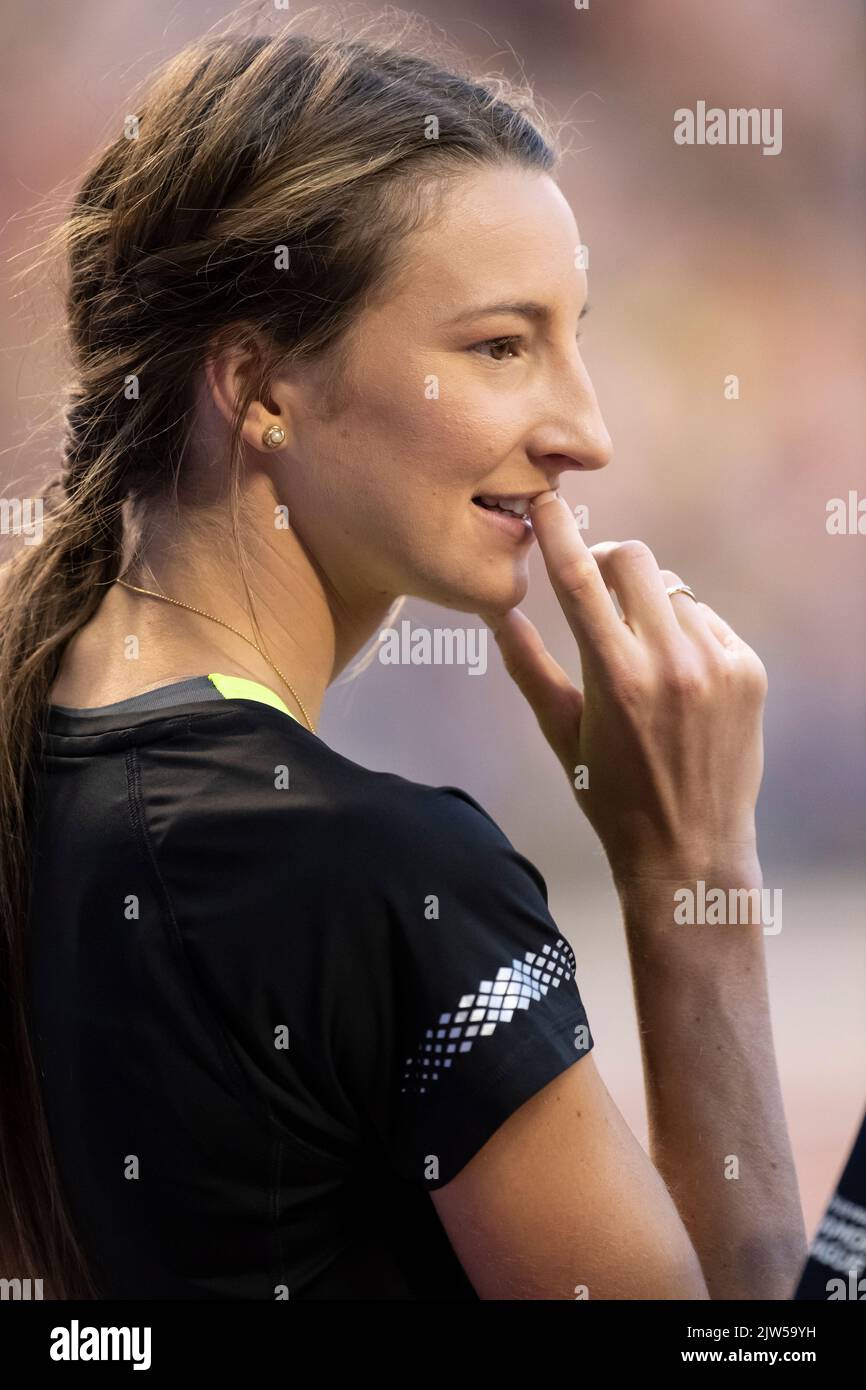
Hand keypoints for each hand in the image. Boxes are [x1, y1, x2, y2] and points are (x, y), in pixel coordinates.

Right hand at [485, 492, 767, 883]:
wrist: (689, 849)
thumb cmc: (609, 796)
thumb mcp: (559, 732)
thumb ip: (526, 665)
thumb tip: (496, 609)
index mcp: (614, 677)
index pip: (578, 579)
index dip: (557, 531)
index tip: (544, 502)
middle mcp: (670, 662)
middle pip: (634, 559)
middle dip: (607, 563)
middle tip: (594, 590)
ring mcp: (717, 664)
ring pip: (672, 590)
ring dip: (647, 606)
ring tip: (640, 659)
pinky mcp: (749, 670)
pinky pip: (708, 620)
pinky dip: (685, 634)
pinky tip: (678, 681)